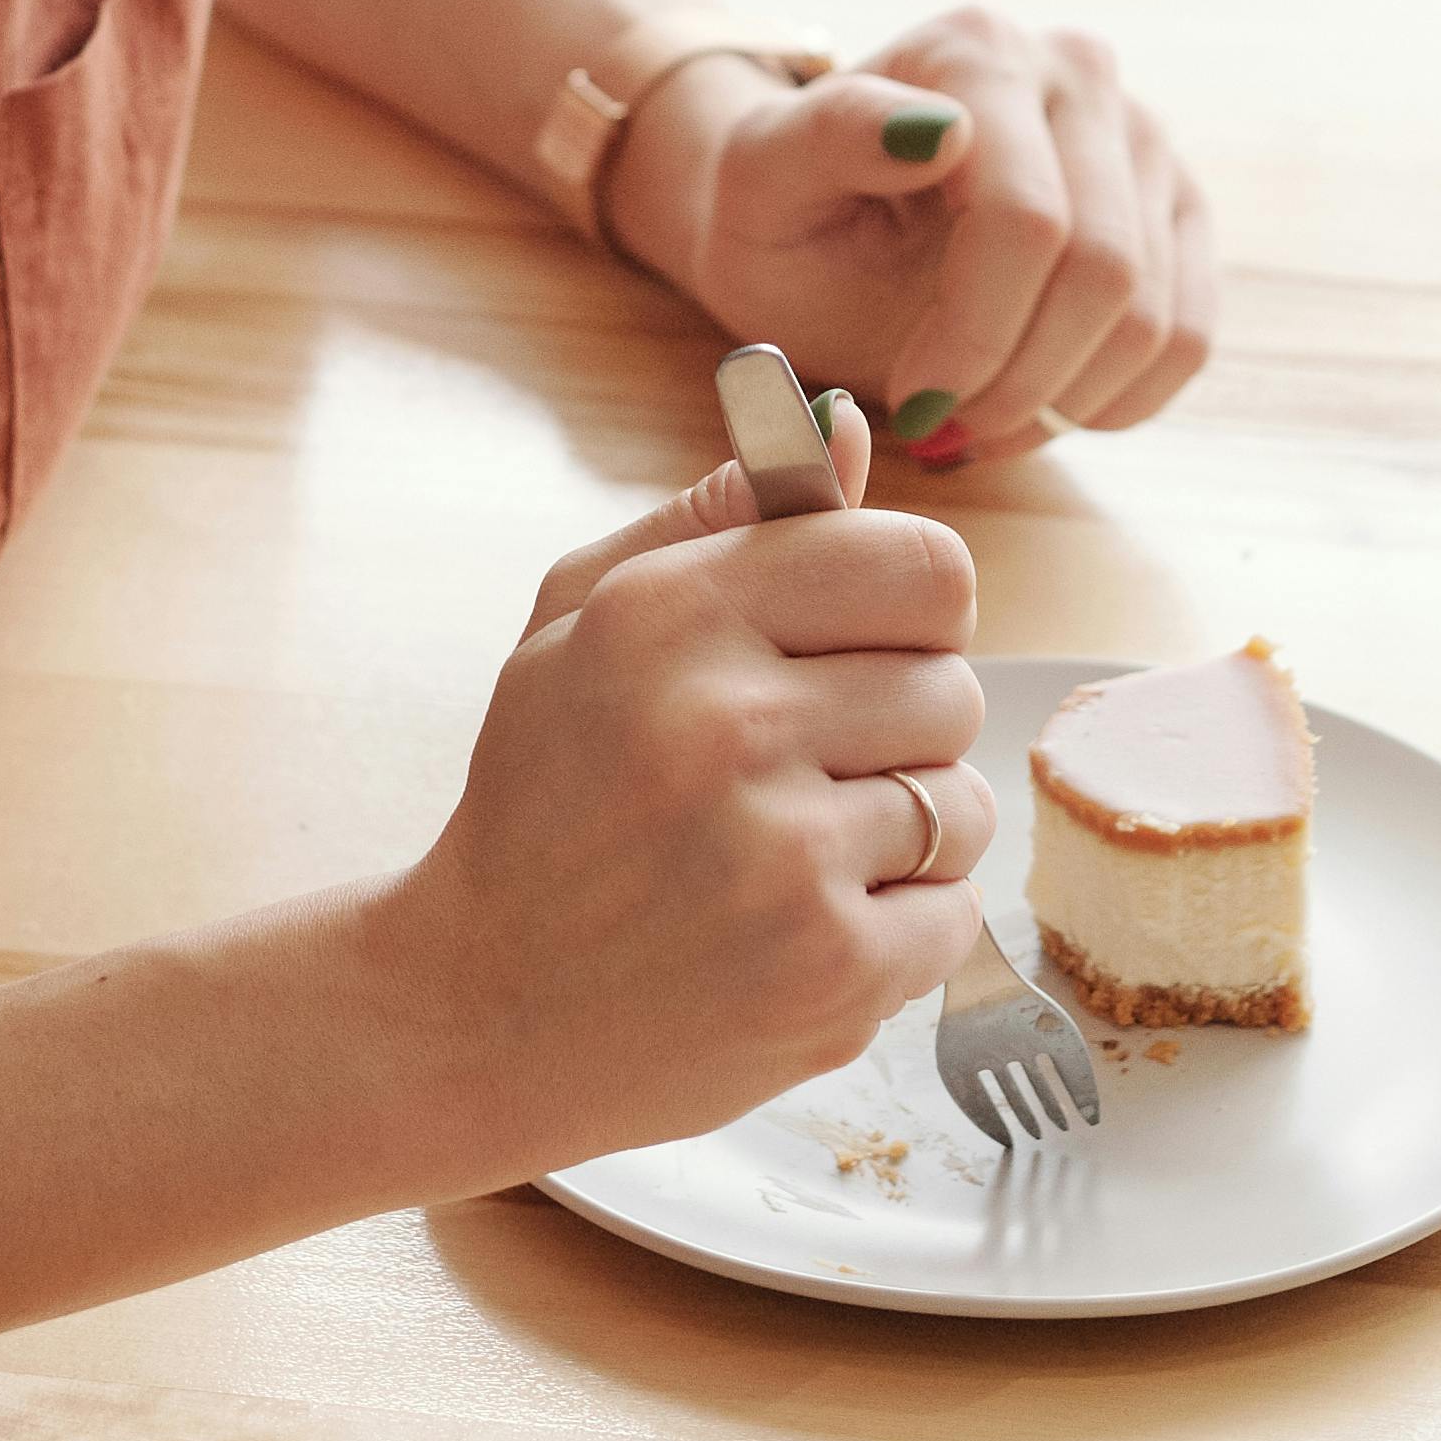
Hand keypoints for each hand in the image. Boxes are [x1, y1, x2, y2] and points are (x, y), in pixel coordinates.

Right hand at [374, 446, 988, 1185]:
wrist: (480, 1012)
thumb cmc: (544, 803)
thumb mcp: (579, 624)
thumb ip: (721, 516)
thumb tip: (849, 429)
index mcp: (670, 617)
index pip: (923, 566)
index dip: (904, 611)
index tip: (855, 649)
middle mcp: (727, 725)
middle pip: (951, 687)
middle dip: (895, 728)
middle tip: (800, 771)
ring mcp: (783, 857)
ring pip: (961, 803)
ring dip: (900, 834)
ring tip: (793, 858)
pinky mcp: (828, 970)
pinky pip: (954, 910)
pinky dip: (898, 927)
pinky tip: (799, 929)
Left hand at [602, 9, 1221, 468]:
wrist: (822, 223)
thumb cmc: (784, 213)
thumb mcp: (762, 183)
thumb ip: (832, 138)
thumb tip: (944, 127)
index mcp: (977, 50)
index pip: (1026, 221)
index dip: (976, 338)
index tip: (912, 403)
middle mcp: (1079, 71)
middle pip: (1104, 272)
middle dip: (1021, 383)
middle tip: (943, 427)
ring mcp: (1142, 138)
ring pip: (1152, 317)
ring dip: (1061, 403)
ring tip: (975, 418)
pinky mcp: (1176, 209)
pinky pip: (1188, 337)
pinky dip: (1114, 403)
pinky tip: (1036, 406)